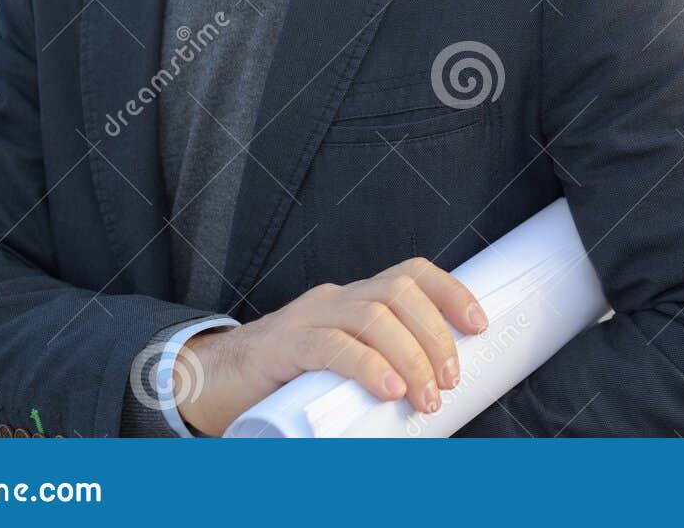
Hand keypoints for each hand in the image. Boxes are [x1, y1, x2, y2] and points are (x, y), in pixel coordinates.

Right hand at [175, 257, 488, 436]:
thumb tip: (429, 408)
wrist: (203, 385)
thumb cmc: (281, 383)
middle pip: (400, 294)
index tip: (480, 325)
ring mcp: (305, 317)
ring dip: (411, 355)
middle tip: (451, 380)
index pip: (411, 275)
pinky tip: (389, 389)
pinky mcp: (280, 346)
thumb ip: (374, 376)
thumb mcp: (337, 372)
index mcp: (352, 300)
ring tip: (427, 396)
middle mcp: (333, 299)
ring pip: (373, 316)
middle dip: (436, 335)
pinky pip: (332, 344)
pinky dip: (368, 365)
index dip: (450, 293)